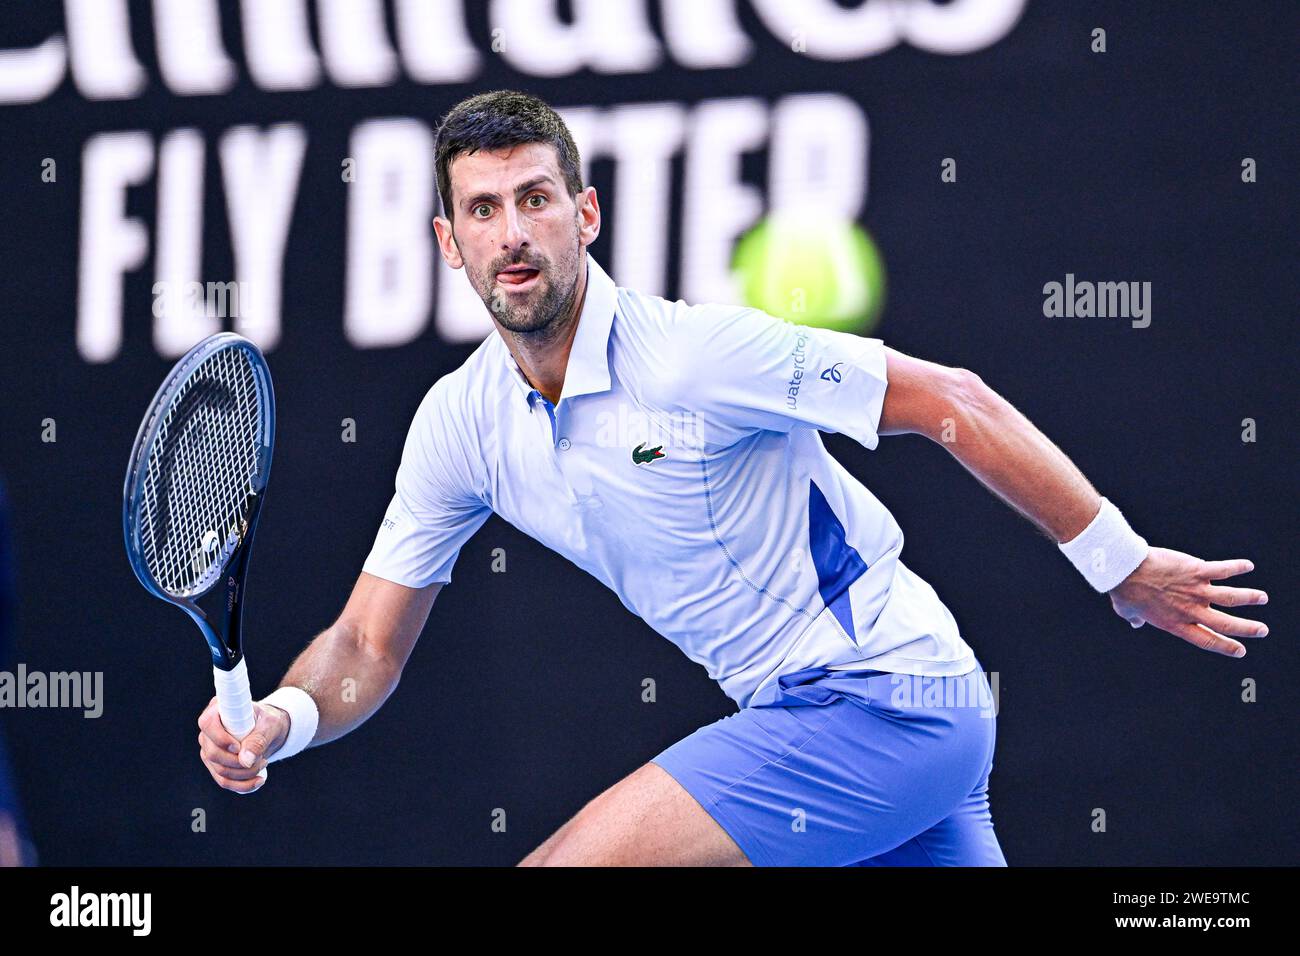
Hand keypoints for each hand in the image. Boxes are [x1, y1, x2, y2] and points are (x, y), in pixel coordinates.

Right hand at [196, 697, 289, 792]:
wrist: (270, 731)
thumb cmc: (268, 722)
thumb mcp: (269, 725)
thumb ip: (258, 739)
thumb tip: (246, 760)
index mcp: (218, 710)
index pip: (207, 724)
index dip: (221, 739)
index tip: (238, 747)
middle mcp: (209, 731)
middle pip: (212, 753)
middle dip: (239, 762)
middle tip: (262, 759)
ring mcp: (209, 749)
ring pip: (219, 770)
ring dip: (245, 774)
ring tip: (263, 763)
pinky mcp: (216, 765)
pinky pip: (224, 781)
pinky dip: (242, 785)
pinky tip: (259, 780)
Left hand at [1109, 547, 1268, 656]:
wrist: (1125, 569)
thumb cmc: (1124, 590)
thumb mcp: (1127, 611)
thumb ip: (1135, 619)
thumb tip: (1135, 623)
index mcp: (1176, 624)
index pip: (1206, 639)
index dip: (1225, 647)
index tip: (1240, 650)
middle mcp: (1190, 610)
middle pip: (1225, 624)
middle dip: (1247, 629)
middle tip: (1263, 630)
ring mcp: (1196, 590)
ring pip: (1231, 597)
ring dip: (1249, 598)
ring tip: (1263, 598)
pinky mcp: (1197, 570)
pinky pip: (1223, 570)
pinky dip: (1237, 567)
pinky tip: (1248, 565)